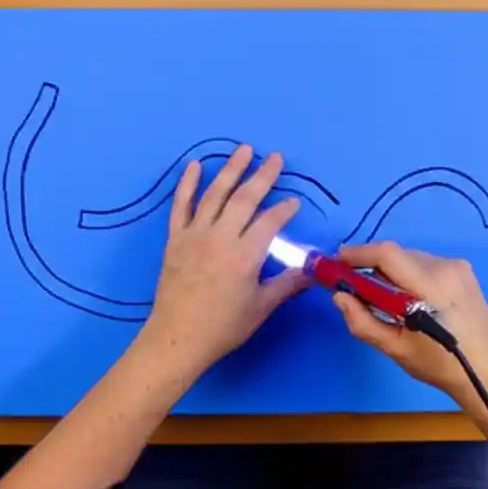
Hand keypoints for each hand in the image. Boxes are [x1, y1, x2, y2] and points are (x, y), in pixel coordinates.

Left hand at [141, 146, 309, 375]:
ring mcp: (195, 235)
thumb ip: (287, 284)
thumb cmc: (223, 327)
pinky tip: (194, 166)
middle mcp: (220, 238)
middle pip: (245, 199)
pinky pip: (181, 206)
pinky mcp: (175, 239)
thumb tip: (312, 270)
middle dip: (262, 176)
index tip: (293, 202)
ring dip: (231, 170)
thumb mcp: (261, 307)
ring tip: (244, 150)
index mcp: (245, 255)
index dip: (284, 209)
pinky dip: (188, 184)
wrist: (177, 339)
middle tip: (276, 158)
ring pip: (215, 194)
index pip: (270, 221)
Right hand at [331, 242, 487, 400]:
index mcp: (429, 286)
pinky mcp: (463, 270)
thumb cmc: (439, 364)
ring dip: (392, 271)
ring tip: (386, 298)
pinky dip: (410, 274)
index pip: (387, 254)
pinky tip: (411, 297)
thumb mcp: (395, 348)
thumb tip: (339, 296)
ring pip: (411, 258)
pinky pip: (426, 263)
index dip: (359, 253)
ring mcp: (457, 266)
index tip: (338, 262)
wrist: (486, 369)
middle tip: (356, 287)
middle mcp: (445, 267)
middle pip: (397, 255)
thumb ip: (363, 321)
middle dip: (372, 266)